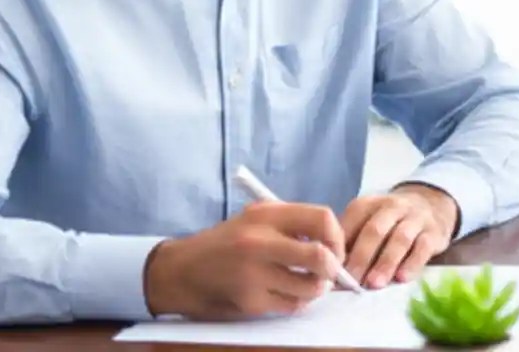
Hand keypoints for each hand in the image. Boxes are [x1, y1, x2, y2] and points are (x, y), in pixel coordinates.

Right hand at [144, 201, 345, 319]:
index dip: (336, 236)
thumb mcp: (252, 220)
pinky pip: (292, 305)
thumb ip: (289, 224)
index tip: (334, 247)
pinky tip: (287, 294)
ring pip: (311, 286)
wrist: (181, 270)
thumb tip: (332, 240)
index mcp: (265, 214)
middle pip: (321, 256)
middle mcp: (260, 241)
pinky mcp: (250, 301)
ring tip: (309, 284)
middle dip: (334, 269)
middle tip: (330, 272)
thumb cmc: (224, 244)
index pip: (321, 218)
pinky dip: (297, 302)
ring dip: (317, 288)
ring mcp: (255, 273)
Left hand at [341, 184, 458, 288]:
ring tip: (374, 284)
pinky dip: (412, 263)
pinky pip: (423, 247)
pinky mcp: (433, 233)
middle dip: (361, 256)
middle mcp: (392, 207)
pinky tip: (402, 278)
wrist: (431, 204)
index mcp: (369, 203)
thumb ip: (351, 239)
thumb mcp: (368, 219)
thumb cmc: (390, 221)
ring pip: (399, 239)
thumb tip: (330, 268)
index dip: (340, 244)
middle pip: (374, 230)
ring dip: (385, 262)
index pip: (352, 220)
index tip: (331, 268)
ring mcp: (415, 218)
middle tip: (351, 280)